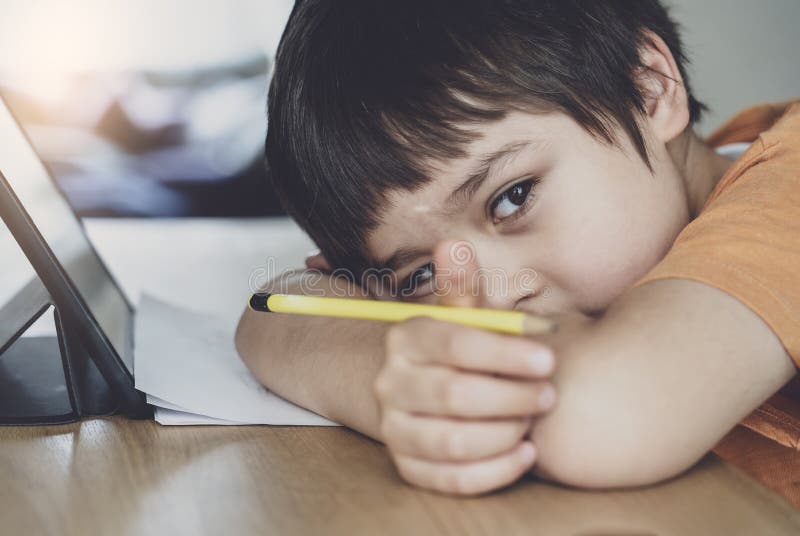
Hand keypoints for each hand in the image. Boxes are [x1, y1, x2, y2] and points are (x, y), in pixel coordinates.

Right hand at [374, 240, 556, 494]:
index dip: (505, 353)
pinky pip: (452, 480)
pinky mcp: (409, 466)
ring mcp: (396, 429)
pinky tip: (525, 455)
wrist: (424, 390)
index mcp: (405, 339)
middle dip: (513, 396)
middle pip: (455, 395)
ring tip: (533, 420)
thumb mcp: (462, 316)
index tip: (548, 359)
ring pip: (455, 441)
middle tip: (549, 395)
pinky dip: (495, 471)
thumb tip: (454, 243)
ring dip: (507, 433)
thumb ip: (463, 286)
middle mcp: (390, 385)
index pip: (454, 344)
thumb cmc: (459, 348)